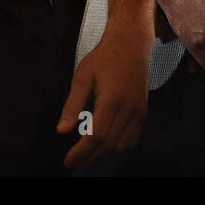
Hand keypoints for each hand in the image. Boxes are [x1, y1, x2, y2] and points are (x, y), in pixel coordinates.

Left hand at [56, 22, 150, 168]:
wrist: (131, 45)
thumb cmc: (104, 58)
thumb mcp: (82, 77)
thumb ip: (72, 105)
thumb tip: (61, 131)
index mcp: (112, 99)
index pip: (96, 136)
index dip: (81, 152)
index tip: (68, 160)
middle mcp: (129, 108)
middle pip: (109, 145)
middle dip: (90, 156)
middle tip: (74, 159)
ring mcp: (139, 111)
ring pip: (122, 145)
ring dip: (104, 154)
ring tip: (87, 153)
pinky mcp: (143, 111)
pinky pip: (132, 139)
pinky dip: (118, 147)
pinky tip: (104, 144)